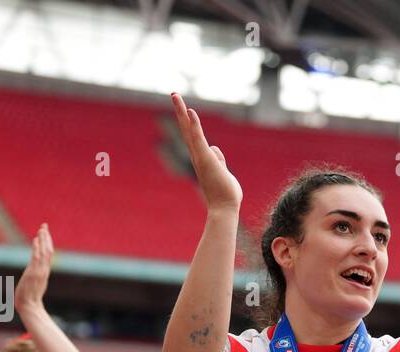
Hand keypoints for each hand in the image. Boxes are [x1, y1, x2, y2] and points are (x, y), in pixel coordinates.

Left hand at [15, 223, 53, 313]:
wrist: (29, 307)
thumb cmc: (29, 299)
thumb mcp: (33, 285)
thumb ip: (33, 277)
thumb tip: (31, 274)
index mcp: (44, 272)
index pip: (48, 254)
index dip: (47, 243)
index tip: (44, 233)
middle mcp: (44, 270)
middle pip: (49, 250)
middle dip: (46, 237)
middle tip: (44, 225)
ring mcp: (40, 272)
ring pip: (44, 252)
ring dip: (43, 240)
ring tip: (42, 229)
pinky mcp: (34, 273)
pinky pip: (37, 258)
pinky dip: (37, 248)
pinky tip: (36, 239)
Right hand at [171, 94, 241, 210]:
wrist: (224, 208)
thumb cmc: (225, 194)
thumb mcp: (223, 172)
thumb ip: (218, 160)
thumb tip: (215, 149)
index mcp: (202, 158)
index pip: (193, 136)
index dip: (189, 121)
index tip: (185, 108)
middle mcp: (197, 156)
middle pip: (187, 129)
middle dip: (180, 111)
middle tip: (174, 94)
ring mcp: (200, 157)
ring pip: (189, 130)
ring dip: (182, 112)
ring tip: (176, 95)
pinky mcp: (205, 159)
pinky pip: (198, 138)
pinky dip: (194, 125)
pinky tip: (191, 111)